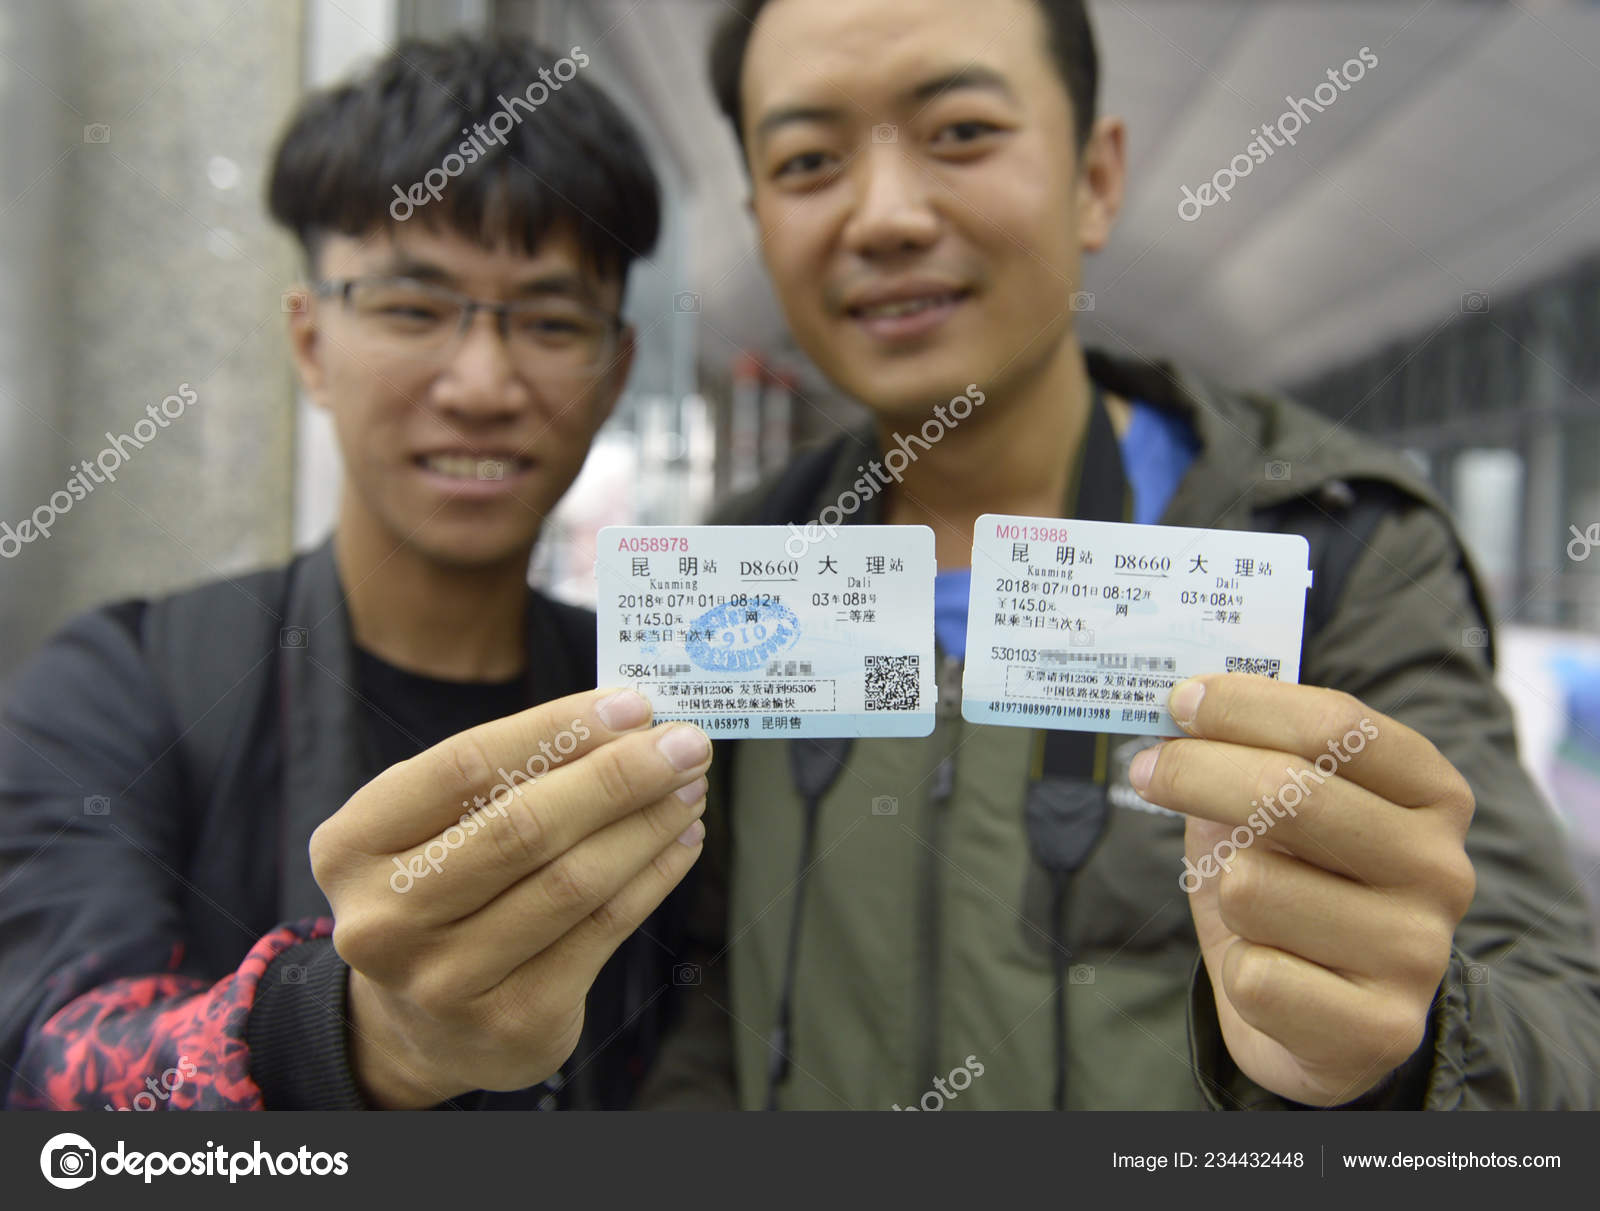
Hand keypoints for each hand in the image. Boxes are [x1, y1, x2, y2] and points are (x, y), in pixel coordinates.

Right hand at [308, 688, 709, 1107]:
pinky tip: (680, 841)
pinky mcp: (512, 1023)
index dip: (559, 729)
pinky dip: (653, 877)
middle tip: (686, 743)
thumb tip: (629, 721)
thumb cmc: (443, 890)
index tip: (634, 705)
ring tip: (690, 788)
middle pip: (525, 828)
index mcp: (352, 846)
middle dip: (620, 776)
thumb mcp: (436, 826)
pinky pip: (602, 932)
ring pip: (573, 883)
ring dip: (647, 825)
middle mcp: (386, 918)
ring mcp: (447, 981)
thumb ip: (510, 774)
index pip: (466, 766)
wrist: (422, 1028)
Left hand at [1128, 673, 1475, 1105]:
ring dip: (1223, 892)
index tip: (1179, 702)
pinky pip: (1254, 974)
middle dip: (1193, 772)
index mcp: (1432, 795)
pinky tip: (1269, 973)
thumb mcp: (1279, 810)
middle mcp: (1441, 868)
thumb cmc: (1295, 888)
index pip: (1335, 725)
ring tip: (1250, 910)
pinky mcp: (1382, 1027)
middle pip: (1287, 791)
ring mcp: (1417, 952)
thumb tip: (1180, 703)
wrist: (1330, 1020)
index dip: (1242, 706)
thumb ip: (1250, 752)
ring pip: (1252, 886)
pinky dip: (1237, 968)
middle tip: (1147, 769)